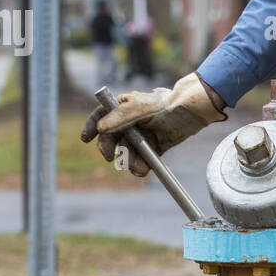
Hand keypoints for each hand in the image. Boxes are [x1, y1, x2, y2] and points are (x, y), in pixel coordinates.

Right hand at [80, 72, 226, 176]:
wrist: (190, 113)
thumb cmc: (165, 105)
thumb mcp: (139, 108)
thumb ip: (119, 117)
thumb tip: (101, 129)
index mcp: (123, 108)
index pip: (101, 116)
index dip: (91, 127)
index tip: (85, 139)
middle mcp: (130, 123)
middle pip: (111, 139)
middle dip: (109, 149)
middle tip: (110, 157)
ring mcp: (142, 135)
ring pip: (127, 152)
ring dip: (128, 161)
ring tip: (136, 165)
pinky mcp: (154, 147)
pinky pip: (143, 160)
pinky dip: (141, 166)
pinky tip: (144, 169)